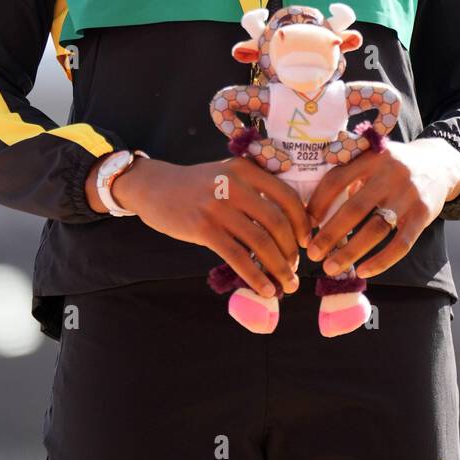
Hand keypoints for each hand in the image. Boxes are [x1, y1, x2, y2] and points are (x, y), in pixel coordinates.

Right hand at [90, 155, 311, 298]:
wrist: (154, 187)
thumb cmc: (197, 186)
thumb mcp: (228, 174)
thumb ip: (255, 189)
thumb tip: (291, 226)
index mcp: (246, 169)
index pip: (288, 197)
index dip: (302, 224)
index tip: (305, 242)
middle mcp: (235, 184)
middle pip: (277, 223)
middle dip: (291, 251)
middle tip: (294, 268)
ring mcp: (218, 206)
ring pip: (260, 243)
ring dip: (279, 269)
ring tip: (287, 285)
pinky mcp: (203, 228)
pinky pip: (238, 257)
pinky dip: (256, 277)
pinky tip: (265, 290)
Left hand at [303, 139, 459, 280]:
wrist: (440, 163)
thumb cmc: (392, 165)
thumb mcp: (372, 156)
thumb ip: (346, 170)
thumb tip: (309, 204)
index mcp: (370, 156)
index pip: (336, 180)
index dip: (317, 203)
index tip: (304, 224)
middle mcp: (390, 174)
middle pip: (354, 209)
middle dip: (329, 234)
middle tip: (312, 254)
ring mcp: (409, 195)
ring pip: (376, 229)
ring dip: (351, 252)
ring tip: (330, 268)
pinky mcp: (423, 215)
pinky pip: (401, 244)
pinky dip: (381, 261)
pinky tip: (364, 272)